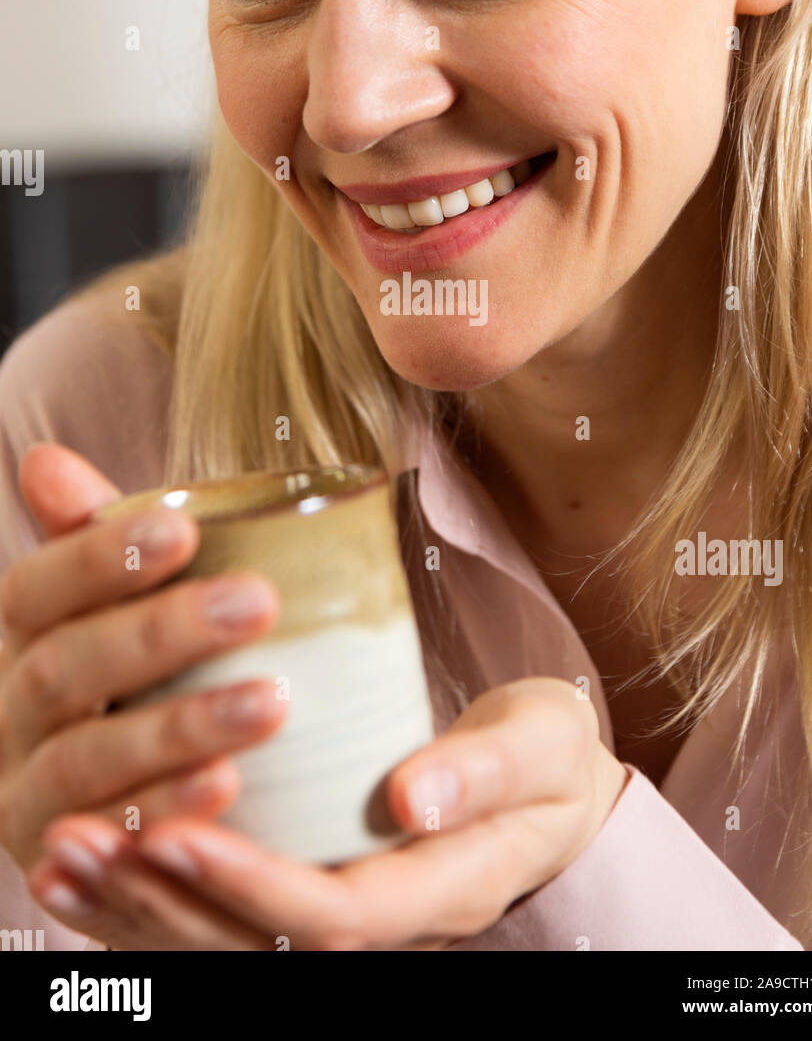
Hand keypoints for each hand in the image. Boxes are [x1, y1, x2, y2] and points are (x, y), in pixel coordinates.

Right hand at [0, 444, 284, 872]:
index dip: (100, 557)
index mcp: (15, 640)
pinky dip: (167, 810)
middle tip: (259, 602)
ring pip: (87, 761)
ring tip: (271, 701)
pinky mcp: (63, 867)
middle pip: (65, 670)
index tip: (183, 526)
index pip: (36, 589)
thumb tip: (44, 458)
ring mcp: (24, 798)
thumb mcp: (101, 608)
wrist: (93, 802)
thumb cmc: (118, 675)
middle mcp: (5, 716)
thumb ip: (88, 540)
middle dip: (160, 634)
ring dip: (178, 727)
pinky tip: (229, 787)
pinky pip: (112, 844)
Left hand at [26, 676, 627, 949]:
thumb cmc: (544, 759)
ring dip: (135, 905)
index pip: (337, 917)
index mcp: (441, 888)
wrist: (545, 791)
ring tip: (63, 849)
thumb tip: (414, 797)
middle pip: (259, 945)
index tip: (180, 830)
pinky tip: (84, 861)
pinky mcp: (308, 890)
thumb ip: (484, 770)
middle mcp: (382, 922)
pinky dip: (144, 902)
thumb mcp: (541, 745)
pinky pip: (217, 922)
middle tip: (86, 838)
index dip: (253, 885)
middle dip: (165, 901)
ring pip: (225, 943)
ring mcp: (341, 914)